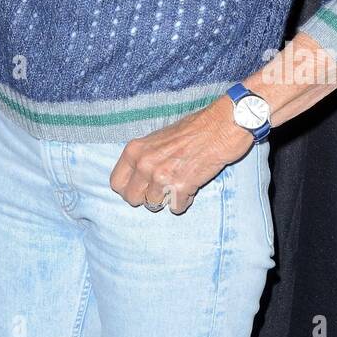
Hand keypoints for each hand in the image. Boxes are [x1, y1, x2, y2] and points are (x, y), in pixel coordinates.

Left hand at [110, 96, 251, 213]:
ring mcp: (161, 177)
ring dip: (167, 197)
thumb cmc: (192, 129)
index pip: (116, 183)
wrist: (220, 128)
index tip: (140, 188)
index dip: (128, 188)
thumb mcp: (157, 138)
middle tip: (161, 189)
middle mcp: (144, 165)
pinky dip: (184, 201)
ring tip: (180, 181)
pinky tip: (191, 185)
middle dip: (146, 197)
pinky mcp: (181, 188)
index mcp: (135, 150)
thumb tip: (137, 178)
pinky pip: (176, 208)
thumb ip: (144, 157)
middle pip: (132, 199)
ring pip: (154, 205)